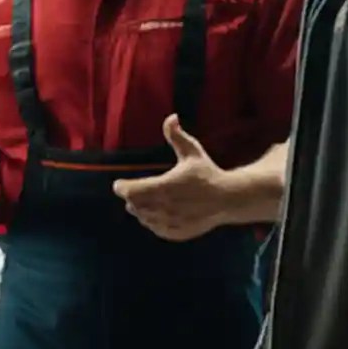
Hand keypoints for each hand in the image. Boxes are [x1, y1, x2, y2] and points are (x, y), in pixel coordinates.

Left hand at [112, 114, 232, 240]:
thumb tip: (171, 116)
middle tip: (133, 191)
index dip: (122, 187)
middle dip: (132, 198)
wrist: (228, 198)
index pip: (132, 191)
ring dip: (140, 210)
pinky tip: (155, 214)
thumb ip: (177, 135)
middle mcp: (166, 207)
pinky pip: (156, 229)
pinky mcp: (178, 232)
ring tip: (143, 201)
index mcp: (166, 187)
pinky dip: (152, 222)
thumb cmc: (208, 173)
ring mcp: (172, 222)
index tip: (119, 184)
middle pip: (134, 206)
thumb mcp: (192, 151)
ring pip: (144, 219)